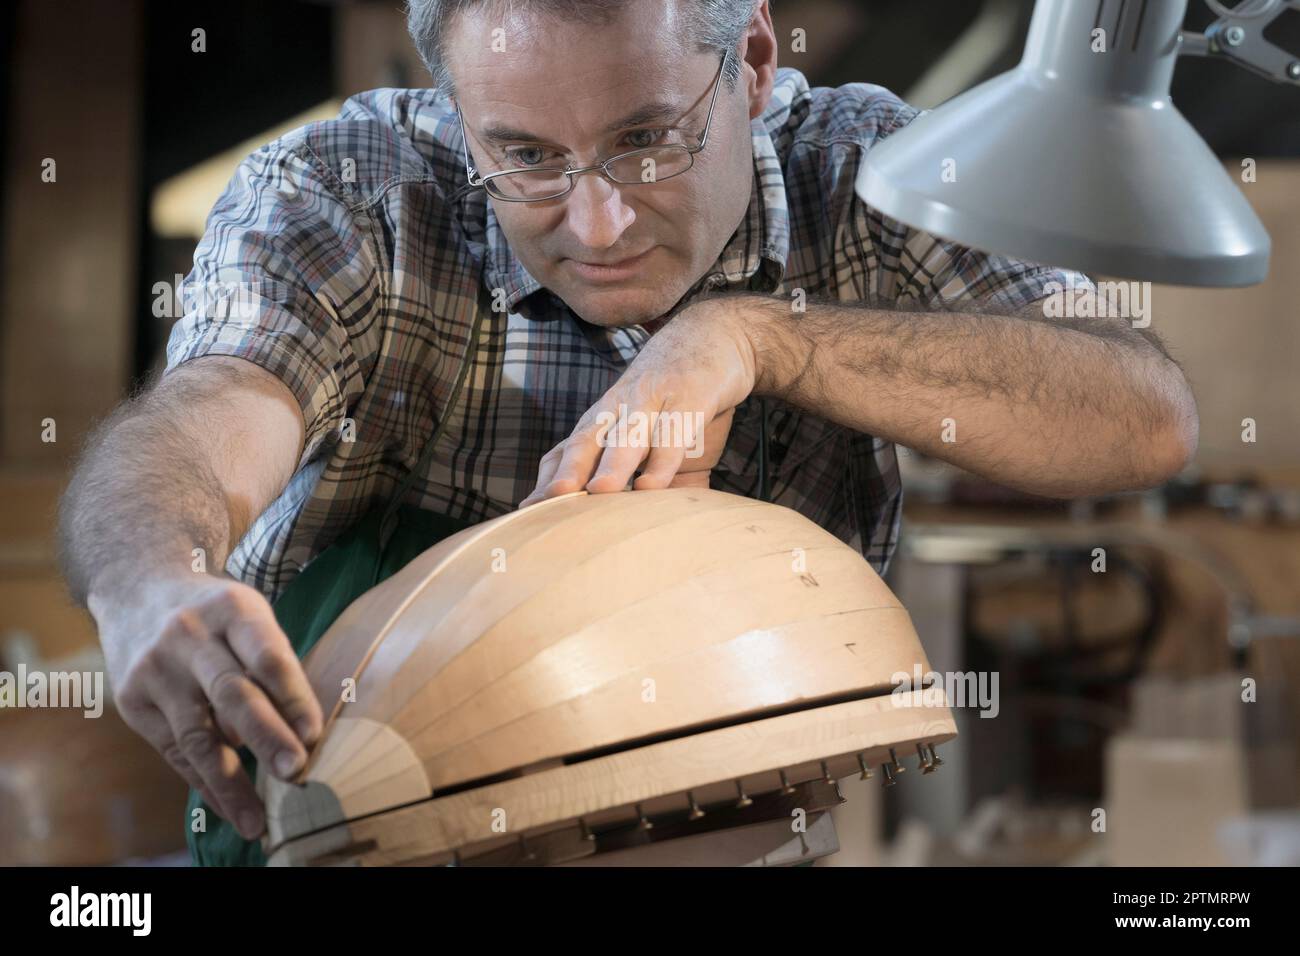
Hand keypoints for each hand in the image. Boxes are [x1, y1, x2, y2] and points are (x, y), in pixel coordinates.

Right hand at [90, 573, 323, 839]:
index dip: (292, 695)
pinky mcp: (132, 700)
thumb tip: (306, 733)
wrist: (136, 587)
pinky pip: (174, 751)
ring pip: (197, 734)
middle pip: (232, 694)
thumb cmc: (215, 613)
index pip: (266, 655)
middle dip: (266, 737)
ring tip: (257, 820)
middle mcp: (190, 637)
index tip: (314, 734)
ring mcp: (156, 670)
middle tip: (295, 772)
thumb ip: (274, 664)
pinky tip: (228, 809)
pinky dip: (203, 784)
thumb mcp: (248, 614)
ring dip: (230, 782)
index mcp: (232, 609)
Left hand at [521, 299, 758, 504]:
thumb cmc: (678, 397)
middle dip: (566, 473)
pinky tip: (651, 486)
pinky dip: (662, 461)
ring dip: (612, 466)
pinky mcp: (689, 398)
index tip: (526, 511)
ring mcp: (653, 401)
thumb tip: (635, 527)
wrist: (716, 336)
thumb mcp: (654, 435)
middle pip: (586, 442)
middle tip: (546, 503)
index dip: (548, 480)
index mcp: (605, 418)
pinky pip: (673, 434)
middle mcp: (620, 408)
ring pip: (627, 437)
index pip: (567, 449)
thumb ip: (645, 478)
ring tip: (598, 493)